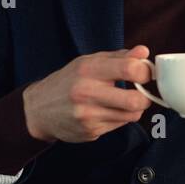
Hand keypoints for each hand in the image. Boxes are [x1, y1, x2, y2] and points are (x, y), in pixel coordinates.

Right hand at [21, 45, 153, 142]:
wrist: (38, 109)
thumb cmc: (68, 81)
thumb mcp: (89, 62)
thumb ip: (119, 57)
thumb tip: (144, 52)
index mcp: (88, 69)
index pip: (129, 69)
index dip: (146, 72)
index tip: (146, 74)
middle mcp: (86, 92)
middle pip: (135, 100)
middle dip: (145, 97)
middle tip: (142, 93)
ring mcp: (87, 115)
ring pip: (131, 115)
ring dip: (134, 109)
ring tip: (124, 102)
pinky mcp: (89, 131)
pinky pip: (119, 125)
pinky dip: (120, 118)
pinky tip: (107, 112)